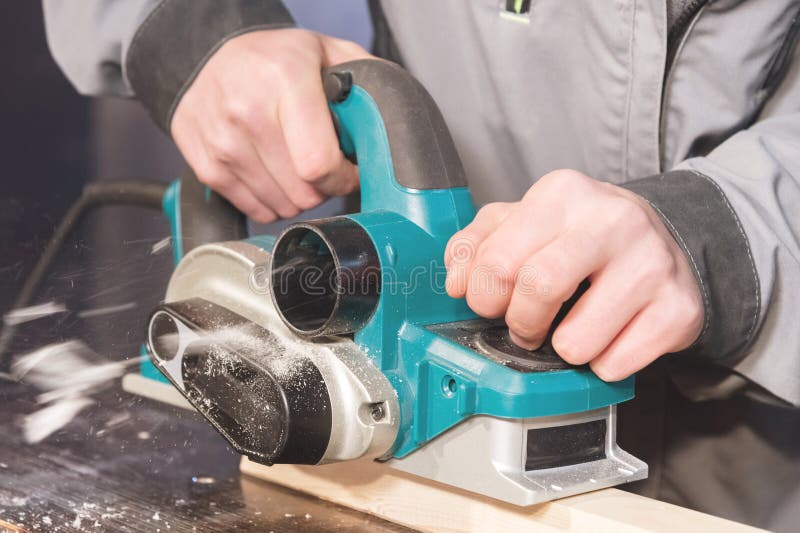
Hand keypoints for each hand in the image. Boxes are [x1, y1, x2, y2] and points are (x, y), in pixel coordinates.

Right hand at [171, 29, 371, 222]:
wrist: (212, 57)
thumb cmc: (276, 60)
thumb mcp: (327, 52)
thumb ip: (367, 79)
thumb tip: (393, 119)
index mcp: (285, 79)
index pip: (319, 163)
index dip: (343, 179)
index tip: (349, 171)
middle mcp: (247, 110)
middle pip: (303, 193)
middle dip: (323, 188)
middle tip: (322, 167)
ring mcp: (221, 140)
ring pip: (281, 206)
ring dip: (297, 196)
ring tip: (296, 166)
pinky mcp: (205, 164)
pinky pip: (253, 209)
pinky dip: (270, 201)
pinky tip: (272, 173)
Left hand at [444, 170, 703, 380]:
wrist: (667, 244)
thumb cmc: (583, 238)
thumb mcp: (525, 223)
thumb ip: (478, 243)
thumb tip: (456, 281)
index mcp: (562, 194)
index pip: (497, 260)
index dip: (483, 297)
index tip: (492, 304)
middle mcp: (612, 220)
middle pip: (538, 289)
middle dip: (521, 324)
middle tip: (525, 327)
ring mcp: (652, 263)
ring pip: (576, 342)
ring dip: (564, 349)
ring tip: (573, 328)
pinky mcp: (678, 309)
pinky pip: (615, 366)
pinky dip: (601, 365)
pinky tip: (610, 336)